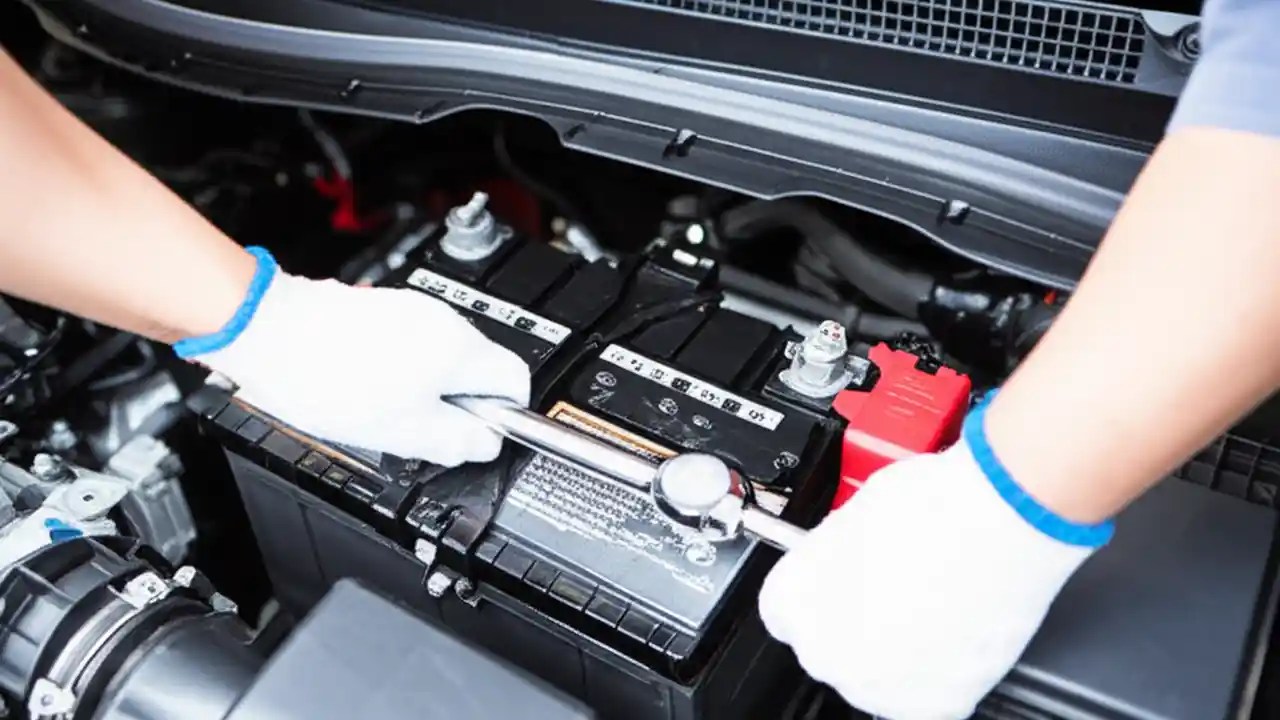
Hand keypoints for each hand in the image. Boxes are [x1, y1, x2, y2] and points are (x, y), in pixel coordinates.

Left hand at [191, 271, 529, 465]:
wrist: (266, 333)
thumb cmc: (324, 377)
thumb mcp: (401, 432)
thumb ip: (455, 440)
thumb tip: (486, 444)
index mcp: (459, 350)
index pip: (518, 381)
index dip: (505, 416)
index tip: (481, 434)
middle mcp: (443, 321)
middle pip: (481, 368)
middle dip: (461, 403)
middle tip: (424, 429)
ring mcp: (412, 309)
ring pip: (445, 357)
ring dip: (430, 387)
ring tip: (388, 408)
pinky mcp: (383, 308)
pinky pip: (414, 344)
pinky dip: (403, 369)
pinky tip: (367, 386)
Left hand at [759, 440, 1102, 719]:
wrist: (998, 520)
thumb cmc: (933, 504)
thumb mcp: (855, 517)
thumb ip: (836, 556)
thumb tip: (848, 564)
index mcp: (790, 599)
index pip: (788, 613)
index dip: (824, 595)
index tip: (846, 587)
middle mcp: (822, 651)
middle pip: (832, 647)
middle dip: (862, 625)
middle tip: (902, 592)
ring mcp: (873, 684)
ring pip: (878, 677)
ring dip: (899, 653)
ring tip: (935, 605)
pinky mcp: (929, 706)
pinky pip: (926, 697)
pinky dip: (942, 674)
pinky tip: (955, 631)